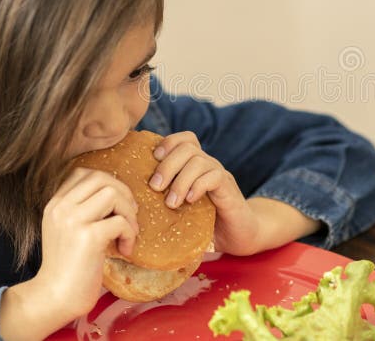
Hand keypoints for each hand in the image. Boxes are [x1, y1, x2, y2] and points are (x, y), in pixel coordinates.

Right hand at [0, 168, 139, 338]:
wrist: (55, 298)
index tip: (115, 206)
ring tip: (128, 233)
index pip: (83, 173)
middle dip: (123, 193)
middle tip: (129, 216)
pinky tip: (125, 250)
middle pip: (101, 178)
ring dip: (129, 212)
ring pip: (113, 193)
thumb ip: (83, 209)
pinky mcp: (88, 237)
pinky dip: (130, 234)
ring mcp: (73, 220)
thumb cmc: (70, 266)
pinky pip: (120, 221)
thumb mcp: (69, 229)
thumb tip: (118, 192)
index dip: (107, 183)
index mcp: (55, 204)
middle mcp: (61, 208)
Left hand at [147, 131, 261, 254]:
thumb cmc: (206, 223)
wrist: (240, 235)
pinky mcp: (229, 189)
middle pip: (187, 147)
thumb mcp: (182, 206)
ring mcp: (220, 175)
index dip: (168, 142)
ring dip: (180, 181)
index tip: (152, 160)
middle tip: (155, 188)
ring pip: (198, 161)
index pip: (185, 139)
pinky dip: (198, 186)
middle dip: (167, 165)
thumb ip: (166, 197)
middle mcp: (209, 165)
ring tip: (171, 203)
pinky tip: (190, 201)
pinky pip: (214, 176)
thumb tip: (134, 198)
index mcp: (196, 165)